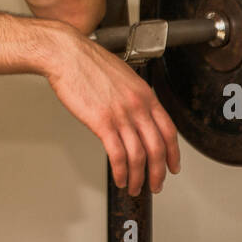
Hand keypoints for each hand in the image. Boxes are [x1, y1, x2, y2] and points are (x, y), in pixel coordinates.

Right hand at [41, 23, 181, 195]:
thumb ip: (134, 97)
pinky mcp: (102, 123)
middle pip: (158, 148)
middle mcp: (138, 106)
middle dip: (158, 172)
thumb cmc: (89, 62)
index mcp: (145, 94)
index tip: (173, 166)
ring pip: (139, 156)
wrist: (67, 54)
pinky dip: (122, 172)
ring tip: (135, 187)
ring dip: (139, 177)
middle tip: (156, 185)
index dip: (174, 153)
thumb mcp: (123, 76)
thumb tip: (137, 114)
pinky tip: (120, 179)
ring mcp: (121, 115)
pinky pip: (118, 155)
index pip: (169, 130)